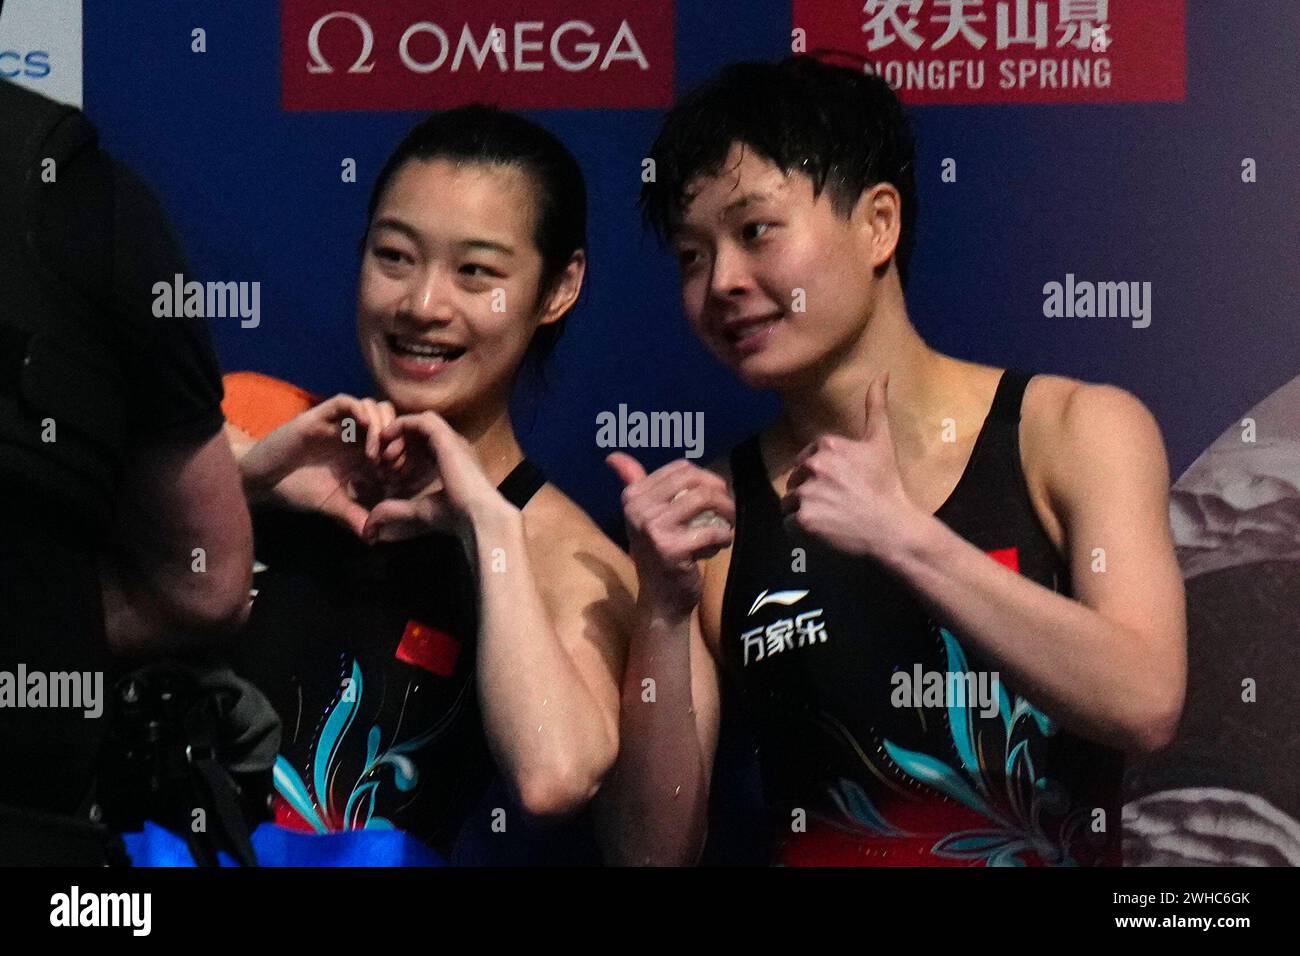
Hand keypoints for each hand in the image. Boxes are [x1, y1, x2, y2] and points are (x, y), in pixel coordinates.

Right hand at [240, 394, 400, 535]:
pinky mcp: (320, 416)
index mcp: (361, 453)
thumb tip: (375, 537)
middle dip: (396, 437)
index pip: (394, 440)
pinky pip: (346, 402)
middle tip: (390, 462)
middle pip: (389, 419)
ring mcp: (338, 424)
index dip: (403, 453)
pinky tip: (363, 427)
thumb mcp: (331, 506)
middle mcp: (353, 435)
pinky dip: (359, 409)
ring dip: (380, 425)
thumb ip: (353, 516)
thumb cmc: (296, 491)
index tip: (399, 475)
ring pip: (372, 406)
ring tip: (373, 453)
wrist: (262, 480)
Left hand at [362, 411, 512, 543]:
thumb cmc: (455, 517)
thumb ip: (395, 512)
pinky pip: (420, 420)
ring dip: (398, 433)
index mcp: (453, 462)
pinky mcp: (445, 437)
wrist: (478, 516)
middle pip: (422, 431)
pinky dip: (400, 425)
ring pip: (420, 422)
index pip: (426, 445)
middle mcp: (455, 447)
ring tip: (383, 451)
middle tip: (381, 460)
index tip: (387, 470)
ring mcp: (452, 440)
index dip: (404, 453)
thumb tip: (370, 528)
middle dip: (398, 442)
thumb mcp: (418, 512)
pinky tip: (386, 438)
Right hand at [606, 454, 734, 620]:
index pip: (681, 468)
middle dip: (719, 491)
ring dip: (727, 510)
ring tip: (728, 523)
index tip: (712, 495)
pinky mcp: (671, 549)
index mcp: (632, 496)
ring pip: (705, 499)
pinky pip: (712, 530)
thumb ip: (632, 482)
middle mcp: (638, 509)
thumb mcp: (642, 515)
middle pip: (694, 480)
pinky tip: (722, 543)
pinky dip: (725, 536)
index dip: (705, 478)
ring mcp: (653, 529)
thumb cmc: (656, 552)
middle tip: (727, 508)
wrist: (660, 597)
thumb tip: (613, 456)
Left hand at [781, 372, 925, 557]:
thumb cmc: (887, 484)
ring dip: (804, 511)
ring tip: (830, 518)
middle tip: (836, 504)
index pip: (804, 460)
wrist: (892, 527)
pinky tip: (824, 531)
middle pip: (795, 481)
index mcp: (827, 446)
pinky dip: (801, 532)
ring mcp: (808, 493)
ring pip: (790, 503)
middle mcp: (814, 466)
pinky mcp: (805, 520)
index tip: (838, 486)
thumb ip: (876, 406)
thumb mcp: (881, 441)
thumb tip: (882, 373)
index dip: (818, 475)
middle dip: (809, 492)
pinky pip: (789, 525)